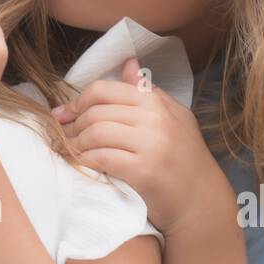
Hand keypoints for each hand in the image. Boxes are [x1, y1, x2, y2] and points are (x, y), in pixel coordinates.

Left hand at [53, 58, 237, 237]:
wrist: (202, 201)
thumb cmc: (185, 159)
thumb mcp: (173, 116)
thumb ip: (147, 91)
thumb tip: (128, 62)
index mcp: (156, 101)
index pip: (104, 90)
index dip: (78, 101)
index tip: (64, 114)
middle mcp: (155, 118)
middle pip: (96, 112)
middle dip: (72, 124)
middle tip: (61, 135)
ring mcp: (151, 144)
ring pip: (96, 133)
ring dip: (75, 143)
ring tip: (67, 150)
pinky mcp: (144, 170)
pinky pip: (102, 158)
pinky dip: (85, 160)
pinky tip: (80, 164)